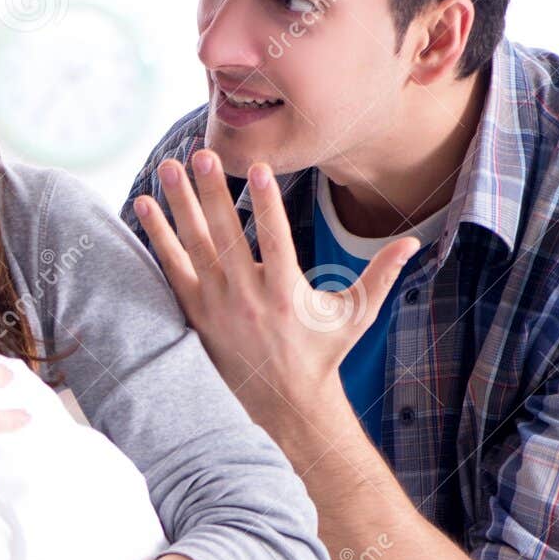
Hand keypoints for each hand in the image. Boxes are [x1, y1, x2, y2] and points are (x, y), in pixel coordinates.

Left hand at [132, 151, 419, 434]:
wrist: (282, 405)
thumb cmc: (322, 355)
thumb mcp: (356, 316)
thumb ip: (382, 275)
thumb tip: (414, 242)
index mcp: (286, 294)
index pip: (275, 240)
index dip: (266, 204)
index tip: (259, 169)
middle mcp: (246, 299)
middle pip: (225, 237)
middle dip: (212, 193)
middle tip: (203, 154)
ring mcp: (215, 307)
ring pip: (192, 248)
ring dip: (178, 206)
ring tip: (166, 168)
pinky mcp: (194, 314)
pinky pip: (171, 270)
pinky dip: (157, 239)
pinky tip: (144, 206)